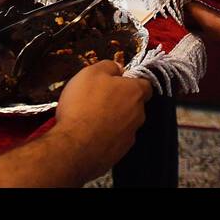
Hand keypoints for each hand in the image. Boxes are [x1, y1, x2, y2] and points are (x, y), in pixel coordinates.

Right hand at [51, 61, 152, 180]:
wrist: (74, 147)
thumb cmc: (83, 106)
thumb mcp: (90, 73)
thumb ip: (108, 66)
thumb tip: (117, 68)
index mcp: (134, 93)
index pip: (145, 84)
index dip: (132, 81)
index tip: (118, 81)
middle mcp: (137, 115)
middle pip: (134, 104)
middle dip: (120, 101)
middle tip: (98, 99)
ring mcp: (129, 135)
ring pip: (124, 123)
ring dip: (112, 119)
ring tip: (89, 118)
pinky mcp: (119, 152)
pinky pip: (115, 139)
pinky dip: (106, 135)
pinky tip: (89, 134)